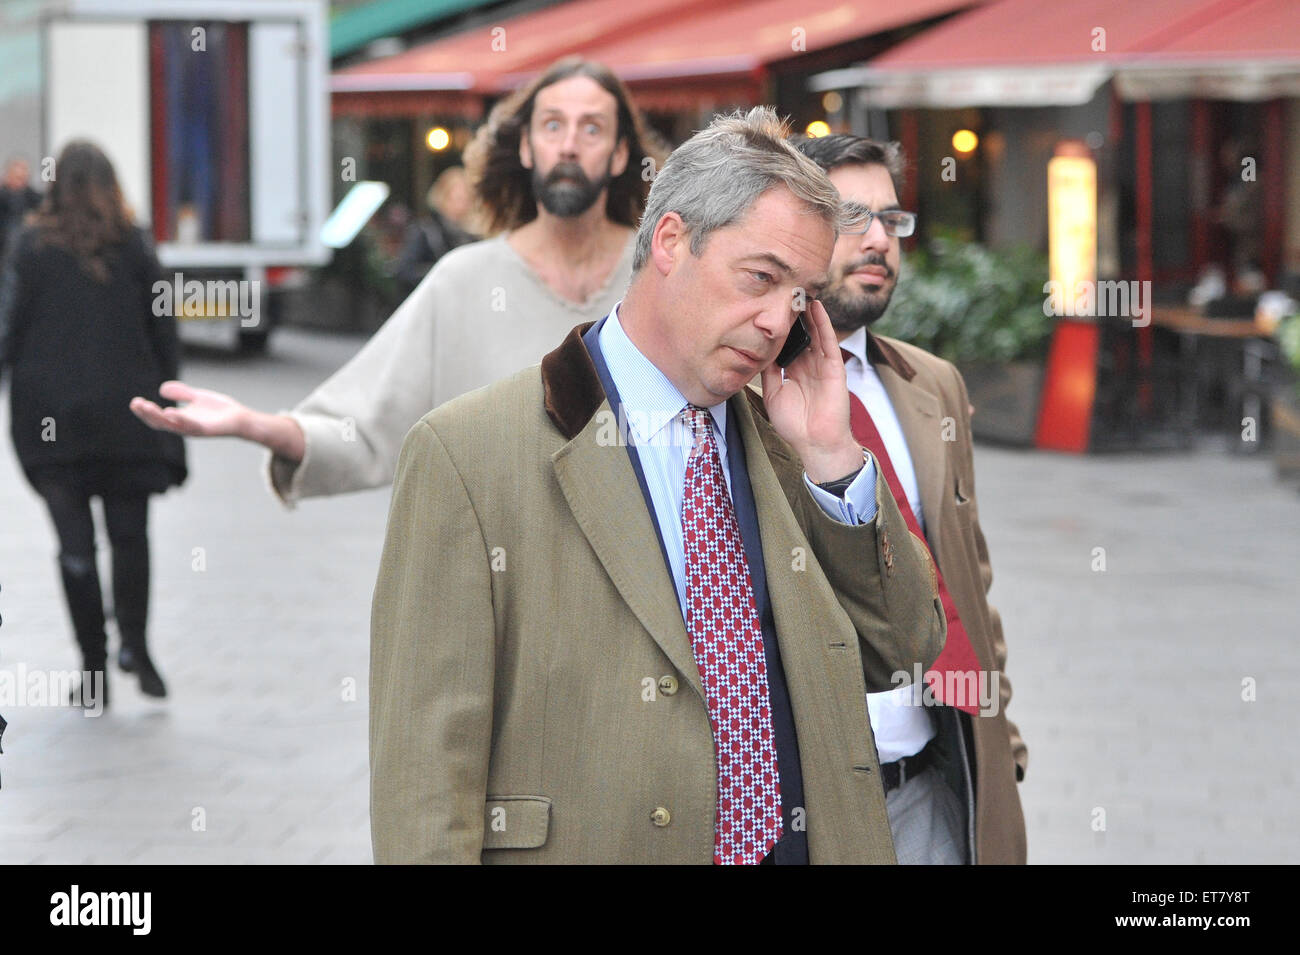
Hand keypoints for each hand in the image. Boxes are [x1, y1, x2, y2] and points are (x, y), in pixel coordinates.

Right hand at [130, 380, 248, 437]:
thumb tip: (162, 389)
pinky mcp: (206, 430)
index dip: (145, 411)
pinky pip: (190, 425)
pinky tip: (170, 412)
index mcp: (180, 420)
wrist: (240, 418)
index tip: (135, 402)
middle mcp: (184, 427)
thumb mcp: (196, 397)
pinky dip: (180, 420)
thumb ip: (181, 393)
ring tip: (146, 406)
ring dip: (157, 416)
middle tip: (135, 404)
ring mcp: (194, 429)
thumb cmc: (219, 410)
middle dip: (146, 414)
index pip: (158, 418)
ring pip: (171, 425)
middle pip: (160, 423)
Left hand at [759, 300, 862, 482]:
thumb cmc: (795, 424)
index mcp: (794, 370)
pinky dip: (824, 324)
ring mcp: (822, 365)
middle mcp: (808, 364)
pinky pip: (829, 342)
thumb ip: (768, 372)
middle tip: (784, 291)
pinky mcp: (834, 367)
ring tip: (800, 292)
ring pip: (815, 332)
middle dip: (794, 315)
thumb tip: (758, 352)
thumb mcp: (773, 394)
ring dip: (809, 313)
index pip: (786, 343)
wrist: (815, 442)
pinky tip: (817, 308)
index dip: (779, 327)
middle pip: (801, 333)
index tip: (768, 308)